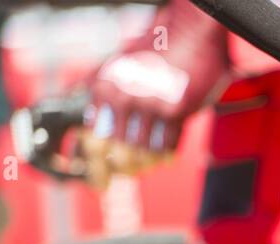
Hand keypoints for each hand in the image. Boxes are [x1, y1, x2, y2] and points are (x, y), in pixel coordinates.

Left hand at [81, 0, 228, 189]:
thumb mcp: (121, 64)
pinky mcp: (177, 112)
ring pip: (144, 152)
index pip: (93, 137)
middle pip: (118, 151)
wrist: (192, 33)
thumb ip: (104, 88)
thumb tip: (87, 113)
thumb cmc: (159, 48)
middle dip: (121, 166)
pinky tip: (166, 151)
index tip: (100, 173)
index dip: (95, 161)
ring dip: (147, 160)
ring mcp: (151, 106)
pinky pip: (169, 146)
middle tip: (124, 173)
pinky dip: (167, 153)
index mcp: (105, 86)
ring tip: (147, 160)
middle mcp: (124, 97)